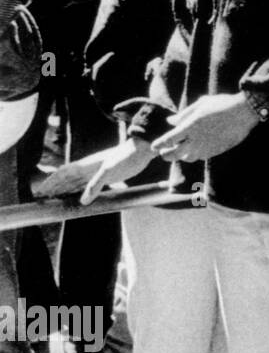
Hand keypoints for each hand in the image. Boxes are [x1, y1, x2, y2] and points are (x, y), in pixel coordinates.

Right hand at [33, 137, 153, 200]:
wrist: (142, 151)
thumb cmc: (126, 158)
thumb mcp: (110, 172)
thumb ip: (96, 185)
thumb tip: (83, 201)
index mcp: (86, 165)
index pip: (64, 173)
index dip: (52, 182)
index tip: (42, 191)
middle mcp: (89, 168)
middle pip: (67, 179)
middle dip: (54, 188)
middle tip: (44, 199)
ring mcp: (97, 172)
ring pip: (76, 182)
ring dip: (65, 190)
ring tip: (55, 199)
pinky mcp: (106, 176)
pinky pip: (87, 184)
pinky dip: (79, 191)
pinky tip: (77, 197)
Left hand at [152, 92, 258, 162]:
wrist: (243, 112)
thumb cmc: (221, 104)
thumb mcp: (200, 104)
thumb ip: (183, 114)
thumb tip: (170, 121)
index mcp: (190, 127)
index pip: (168, 140)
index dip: (158, 145)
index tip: (154, 146)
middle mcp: (196, 140)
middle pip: (174, 155)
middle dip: (166, 156)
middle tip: (163, 154)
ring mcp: (207, 147)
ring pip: (187, 158)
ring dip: (181, 156)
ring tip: (180, 150)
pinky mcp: (216, 151)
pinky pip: (200, 157)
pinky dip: (194, 154)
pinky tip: (195, 148)